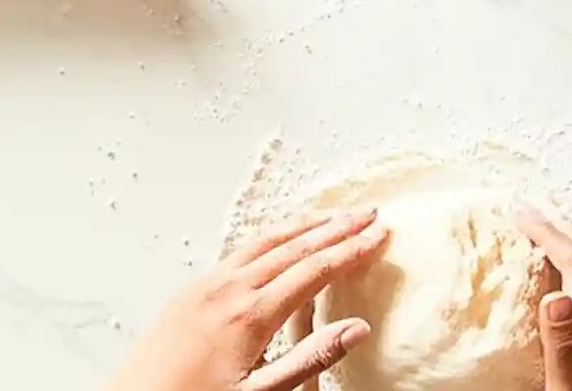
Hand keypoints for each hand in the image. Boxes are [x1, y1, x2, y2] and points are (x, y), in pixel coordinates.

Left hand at [102, 208, 388, 390]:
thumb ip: (310, 359)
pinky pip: (240, 250)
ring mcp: (208, 284)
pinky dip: (270, 236)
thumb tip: (356, 328)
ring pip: (265, 241)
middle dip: (335, 227)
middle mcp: (229, 289)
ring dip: (303, 225)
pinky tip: (280, 237)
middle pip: (293, 247)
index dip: (350, 250)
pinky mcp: (193, 288)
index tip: (379, 234)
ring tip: (333, 214)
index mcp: (251, 314)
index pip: (314, 271)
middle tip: (367, 212)